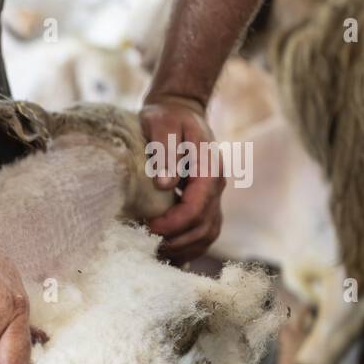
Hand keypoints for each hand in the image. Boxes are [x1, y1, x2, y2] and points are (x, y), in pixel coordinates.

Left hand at [141, 96, 223, 262]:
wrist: (180, 110)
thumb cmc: (166, 116)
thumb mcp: (162, 123)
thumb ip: (165, 151)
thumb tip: (164, 184)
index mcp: (208, 167)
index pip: (197, 205)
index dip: (174, 222)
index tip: (149, 226)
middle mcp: (215, 184)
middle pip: (205, 225)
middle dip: (177, 240)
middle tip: (148, 245)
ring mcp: (212, 195)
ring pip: (208, 233)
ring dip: (184, 248)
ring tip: (156, 253)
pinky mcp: (204, 201)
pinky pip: (204, 231)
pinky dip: (189, 246)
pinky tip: (168, 253)